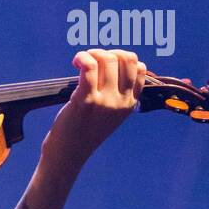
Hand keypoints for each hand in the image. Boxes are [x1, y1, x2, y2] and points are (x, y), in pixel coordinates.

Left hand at [43, 49, 146, 171]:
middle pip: (124, 58)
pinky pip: (89, 66)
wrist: (68, 155)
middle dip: (107, 53)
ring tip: (82, 61)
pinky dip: (82, 57)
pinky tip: (76, 61)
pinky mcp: (86, 100)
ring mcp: (105, 101)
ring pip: (107, 59)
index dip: (123, 58)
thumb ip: (116, 93)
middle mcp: (121, 102)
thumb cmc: (84, 132)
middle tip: (92, 61)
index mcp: (130, 104)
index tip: (107, 64)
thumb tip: (111, 61)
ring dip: (92, 54)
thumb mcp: (109, 114)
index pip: (140, 68)